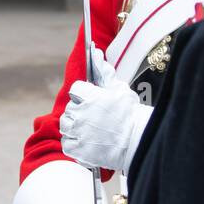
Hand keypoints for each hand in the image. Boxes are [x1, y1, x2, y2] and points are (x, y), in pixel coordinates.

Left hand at [60, 47, 152, 172]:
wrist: (138, 142)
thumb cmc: (130, 115)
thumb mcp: (120, 89)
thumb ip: (104, 72)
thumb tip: (96, 53)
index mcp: (90, 97)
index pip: (76, 89)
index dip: (83, 93)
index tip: (91, 99)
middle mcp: (81, 114)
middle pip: (70, 107)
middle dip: (79, 110)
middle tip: (93, 116)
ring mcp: (78, 133)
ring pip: (66, 125)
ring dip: (74, 125)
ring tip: (89, 128)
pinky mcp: (78, 150)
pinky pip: (66, 143)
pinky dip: (74, 142)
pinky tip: (85, 141)